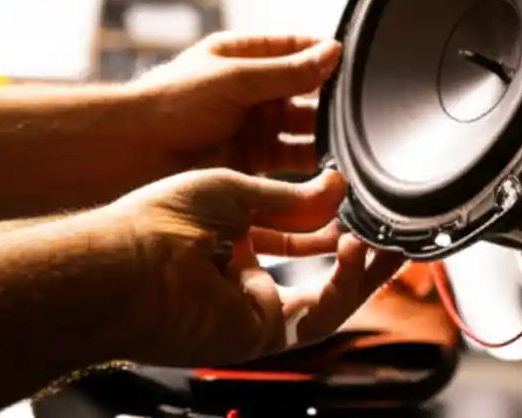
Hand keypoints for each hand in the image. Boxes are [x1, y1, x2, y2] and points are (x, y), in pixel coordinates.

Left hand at [88, 167, 404, 366]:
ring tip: (391, 237)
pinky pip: (321, 312)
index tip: (357, 200)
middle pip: (318, 269)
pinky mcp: (265, 333)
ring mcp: (254, 308)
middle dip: (359, 248)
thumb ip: (292, 196)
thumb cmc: (157, 222)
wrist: (130, 264)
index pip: (293, 233)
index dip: (328, 218)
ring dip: (365, 268)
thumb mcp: (234, 189)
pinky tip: (358, 250)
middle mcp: (242, 279)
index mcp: (228, 241)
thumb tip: (337, 189)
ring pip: (328, 295)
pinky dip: (348, 284)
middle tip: (390, 225)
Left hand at [130, 34, 342, 175]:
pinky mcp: (252, 165)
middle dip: (334, 102)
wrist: (130, 154)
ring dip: (327, 136)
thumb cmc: (170, 103)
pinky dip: (312, 167)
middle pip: (309, 93)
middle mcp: (254, 92)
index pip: (299, 49)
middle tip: (363, 112)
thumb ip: (288, 70)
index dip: (328, 56)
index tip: (360, 65)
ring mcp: (254, 129)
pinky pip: (292, 164)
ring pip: (305, 130)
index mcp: (245, 57)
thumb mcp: (235, 78)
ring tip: (352, 144)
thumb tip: (334, 51)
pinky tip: (331, 170)